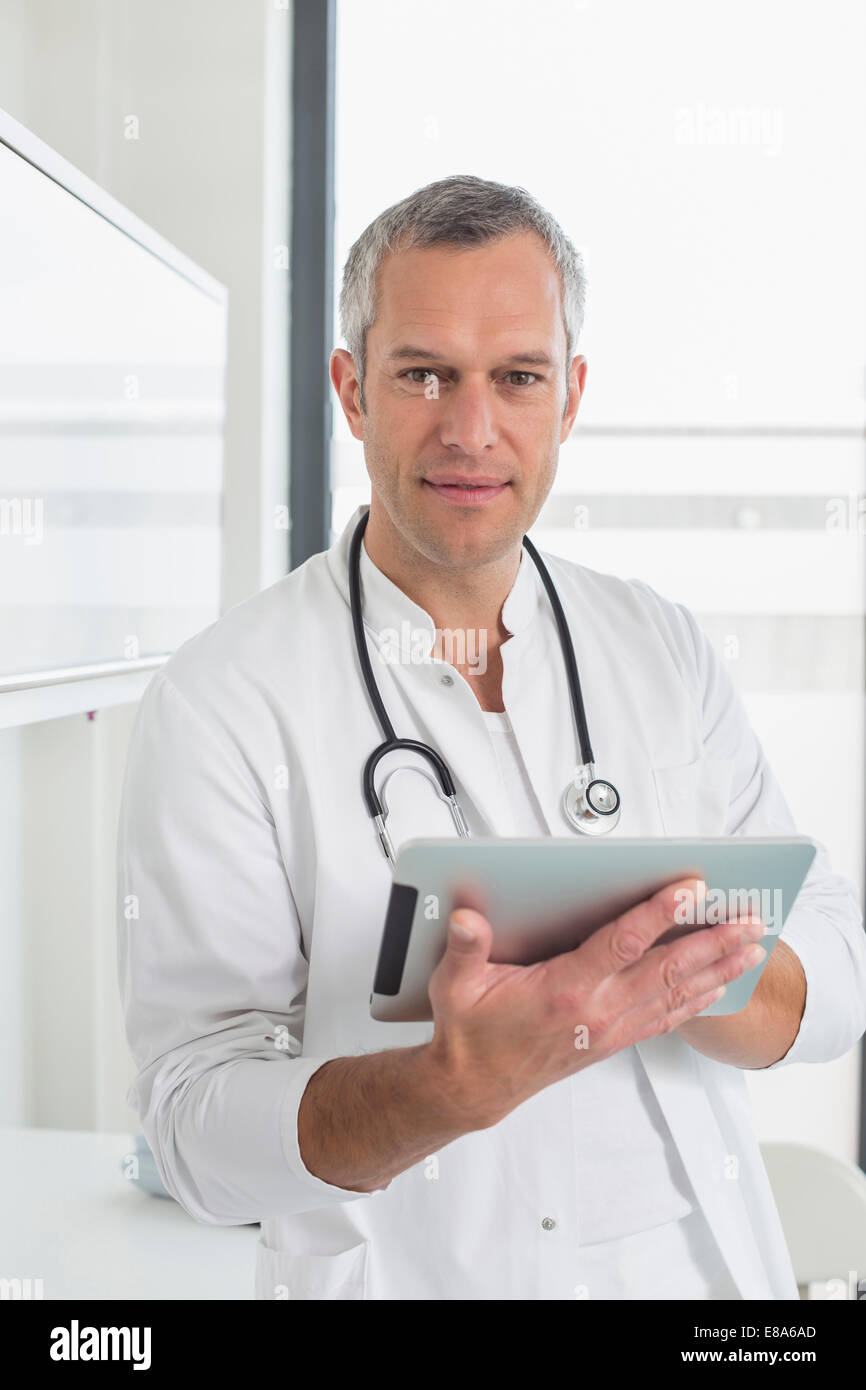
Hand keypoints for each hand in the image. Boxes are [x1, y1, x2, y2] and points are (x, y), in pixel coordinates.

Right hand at [425, 876, 765, 1126]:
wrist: (474, 1086)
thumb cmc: (470, 1032)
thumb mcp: (454, 985)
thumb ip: (464, 947)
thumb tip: (467, 918)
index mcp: (563, 990)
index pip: (622, 944)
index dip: (659, 914)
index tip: (691, 889)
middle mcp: (596, 1011)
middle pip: (668, 970)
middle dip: (713, 942)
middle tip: (750, 918)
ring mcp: (609, 1030)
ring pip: (676, 995)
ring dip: (718, 970)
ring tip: (752, 947)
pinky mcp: (613, 1041)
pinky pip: (666, 1018)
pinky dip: (698, 1000)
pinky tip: (719, 986)